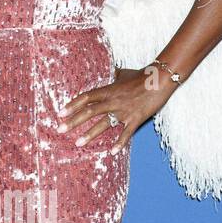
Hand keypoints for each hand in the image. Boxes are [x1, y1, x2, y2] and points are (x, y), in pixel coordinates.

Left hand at [57, 67, 176, 153]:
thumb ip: (113, 74)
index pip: (86, 97)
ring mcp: (124, 111)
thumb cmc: (142, 75)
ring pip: (104, 124)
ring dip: (90, 134)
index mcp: (109, 89)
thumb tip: (109, 70)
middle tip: (60, 129)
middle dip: (74, 121)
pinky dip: (119, 143)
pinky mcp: (136, 119)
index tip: (60, 113)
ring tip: (78, 143)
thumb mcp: (123, 73)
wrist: (160, 79)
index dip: (73, 105)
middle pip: (89, 111)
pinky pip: (126, 133)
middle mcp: (113, 101)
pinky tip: (112, 152)